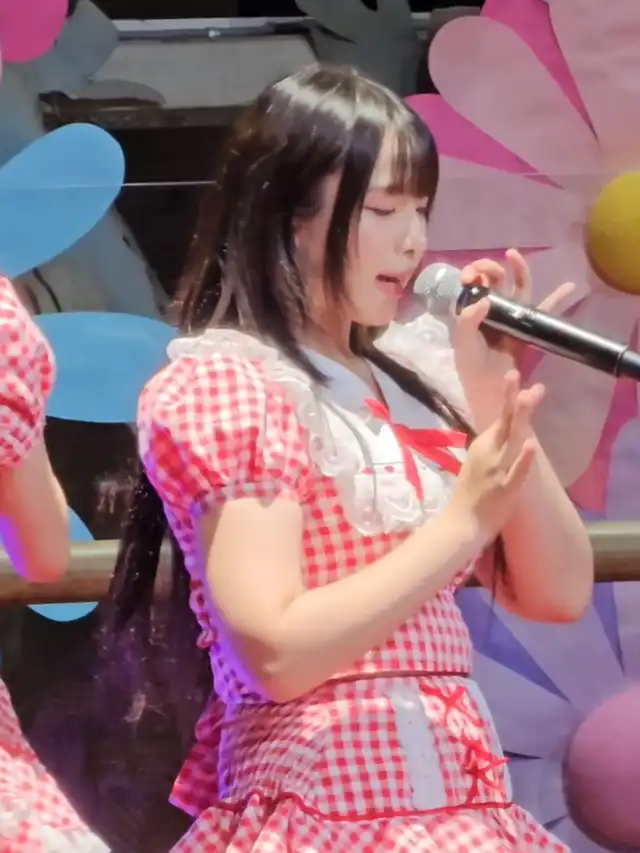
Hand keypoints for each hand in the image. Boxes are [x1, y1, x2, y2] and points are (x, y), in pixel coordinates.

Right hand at [450, 370, 542, 541]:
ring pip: (512, 440)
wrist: (461, 524)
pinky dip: (523, 459)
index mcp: (482, 447)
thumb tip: (499, 431)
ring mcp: (497, 470)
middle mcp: (489, 454)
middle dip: (512, 397)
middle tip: (516, 373)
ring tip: (529, 396)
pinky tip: (532, 444)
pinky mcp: (506, 489)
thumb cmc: (469, 495)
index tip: (514, 376)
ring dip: (520, 418)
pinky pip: (517, 472)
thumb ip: (489, 447)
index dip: (508, 397)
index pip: (498, 418)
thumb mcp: (476, 463)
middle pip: (504, 421)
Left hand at [451, 248, 573, 430]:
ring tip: (514, 254)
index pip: (476, 283)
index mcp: (474, 309)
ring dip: (520, 270)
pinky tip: (569, 286)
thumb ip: (469, 319)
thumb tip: (486, 299)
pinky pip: (543, 311)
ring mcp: (511, 316)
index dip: (475, 273)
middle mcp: (493, 309)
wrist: (486, 387)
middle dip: (492, 268)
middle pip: (497, 280)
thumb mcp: (464, 340)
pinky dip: (557, 298)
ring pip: (518, 288)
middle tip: (488, 269)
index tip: (472, 277)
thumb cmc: (471, 364)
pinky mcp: (526, 328)